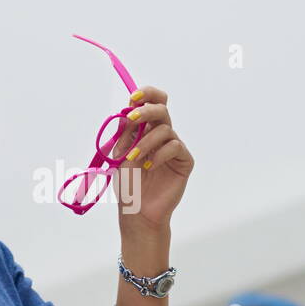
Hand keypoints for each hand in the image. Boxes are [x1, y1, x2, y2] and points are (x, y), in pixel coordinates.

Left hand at [111, 85, 192, 230]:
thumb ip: (126, 132)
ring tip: (134, 158)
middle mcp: (161, 136)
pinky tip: (149, 167)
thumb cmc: (129, 184)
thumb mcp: (120, 153)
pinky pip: (175, 147)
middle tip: (134, 118)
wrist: (137, 210)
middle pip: (162, 110)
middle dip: (146, 110)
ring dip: (146, 142)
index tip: (133, 98)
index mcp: (145, 130)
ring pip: (165, 130)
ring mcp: (174, 148)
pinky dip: (159, 154)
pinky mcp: (184, 161)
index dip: (146, 95)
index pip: (152, 103)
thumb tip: (128, 110)